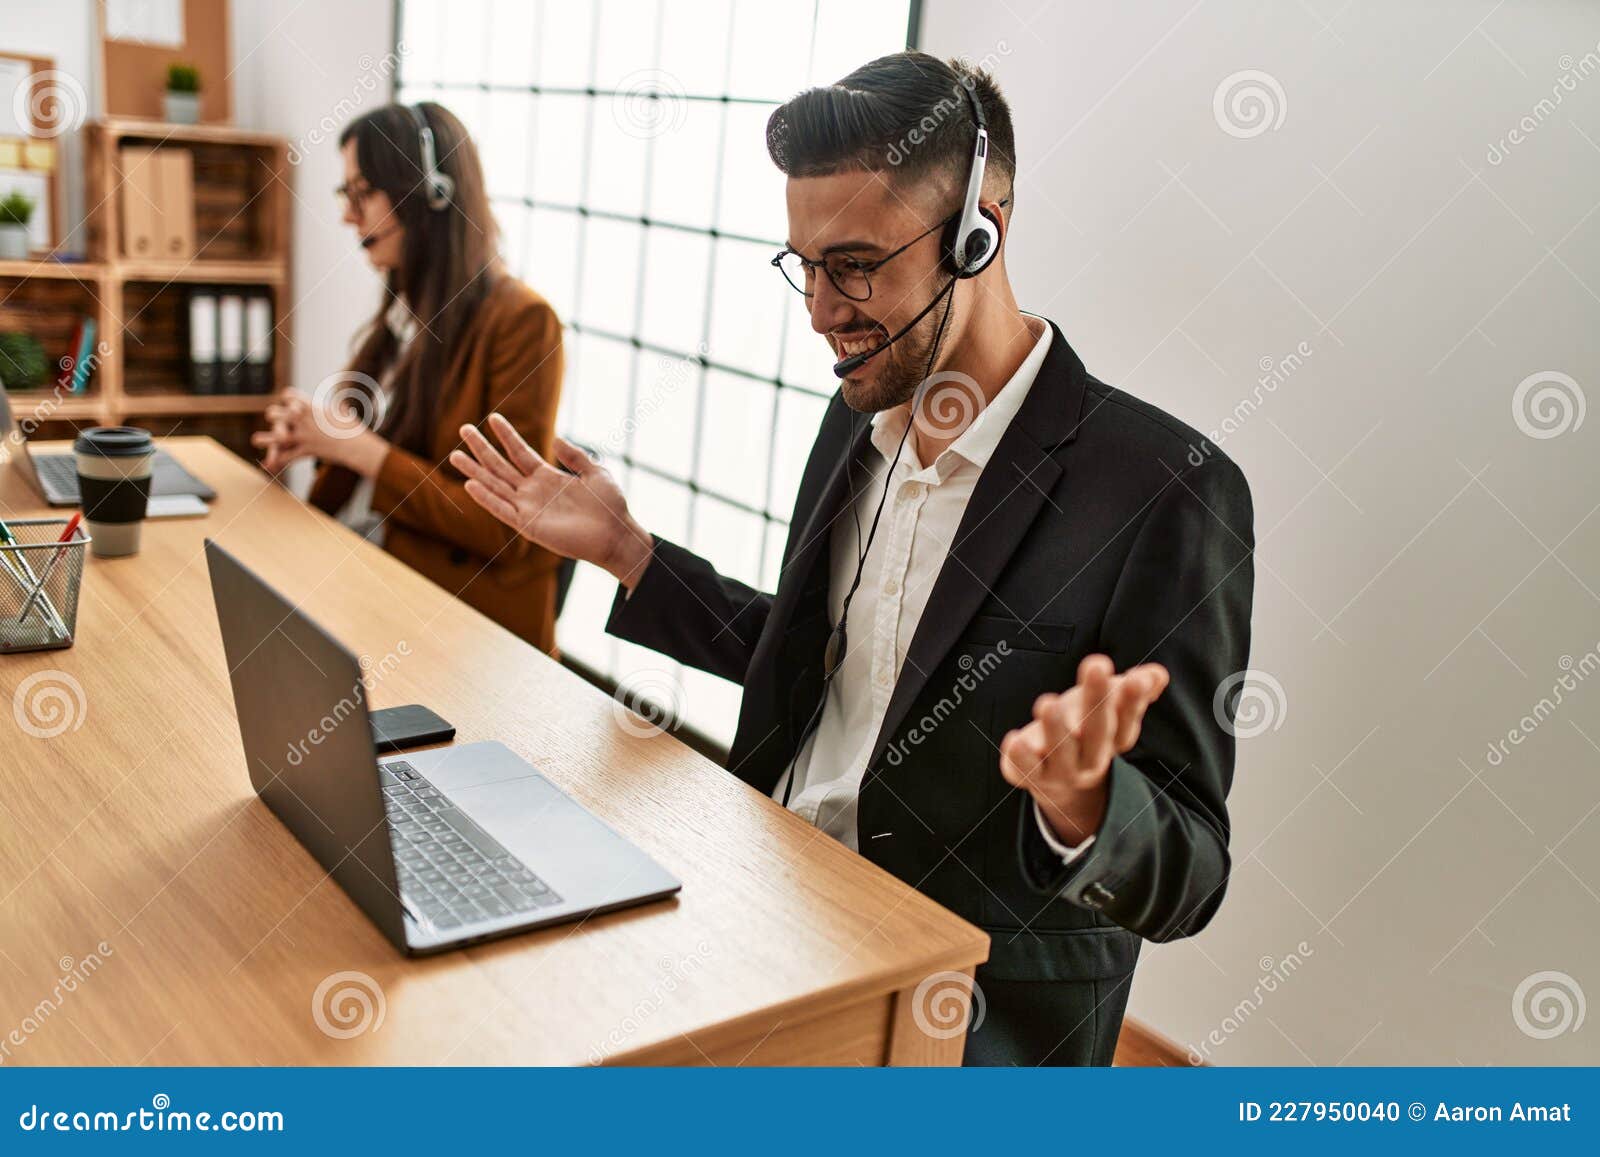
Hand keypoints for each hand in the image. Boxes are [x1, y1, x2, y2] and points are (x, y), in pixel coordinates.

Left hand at [251, 391, 388, 476]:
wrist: (357, 446)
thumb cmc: (352, 428)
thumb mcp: (344, 411)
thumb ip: (338, 403)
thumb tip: (345, 394)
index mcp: (311, 407)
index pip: (290, 396)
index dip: (287, 397)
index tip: (285, 398)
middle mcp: (303, 419)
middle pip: (278, 414)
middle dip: (274, 415)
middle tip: (272, 417)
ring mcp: (303, 435)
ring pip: (277, 437)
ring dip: (266, 439)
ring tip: (255, 440)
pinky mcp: (305, 450)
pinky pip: (288, 456)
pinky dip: (278, 461)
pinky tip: (269, 465)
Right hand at [450, 413, 653, 587]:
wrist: (616, 534)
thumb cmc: (610, 506)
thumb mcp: (595, 472)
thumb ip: (575, 456)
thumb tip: (555, 439)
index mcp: (547, 477)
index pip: (520, 452)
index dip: (506, 435)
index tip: (493, 417)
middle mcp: (533, 492)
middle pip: (500, 466)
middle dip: (481, 448)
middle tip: (463, 428)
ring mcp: (528, 508)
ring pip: (495, 486)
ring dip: (475, 471)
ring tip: (455, 455)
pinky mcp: (529, 525)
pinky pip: (502, 510)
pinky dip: (486, 498)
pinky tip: (471, 484)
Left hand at [999, 654, 1169, 844]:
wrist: (1060, 779)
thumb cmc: (1087, 726)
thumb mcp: (1110, 707)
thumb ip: (1135, 688)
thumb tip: (1157, 674)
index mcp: (1115, 738)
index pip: (1127, 718)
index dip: (1133, 699)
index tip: (1135, 678)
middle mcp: (1092, 757)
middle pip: (1098, 729)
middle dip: (1098, 698)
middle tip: (1096, 664)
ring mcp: (1062, 770)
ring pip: (1061, 751)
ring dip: (1056, 729)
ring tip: (1047, 702)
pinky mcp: (1032, 776)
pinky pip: (1026, 770)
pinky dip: (1020, 758)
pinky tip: (1014, 739)